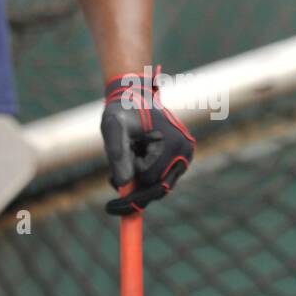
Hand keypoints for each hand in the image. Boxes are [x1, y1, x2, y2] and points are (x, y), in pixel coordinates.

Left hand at [100, 67, 195, 215]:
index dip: (129, 189)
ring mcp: (185, 155)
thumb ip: (118, 153)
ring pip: (160, 185)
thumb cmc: (122, 110)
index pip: (151, 180)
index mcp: (173, 142)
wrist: (135, 96)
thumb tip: (124, 184)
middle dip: (135, 189)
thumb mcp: (113, 127)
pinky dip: (144, 176)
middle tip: (110, 198)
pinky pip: (161, 177)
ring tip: (125, 159)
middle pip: (159, 187)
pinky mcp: (180, 157)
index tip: (110, 200)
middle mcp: (184, 150)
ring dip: (139, 181)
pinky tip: (133, 160)